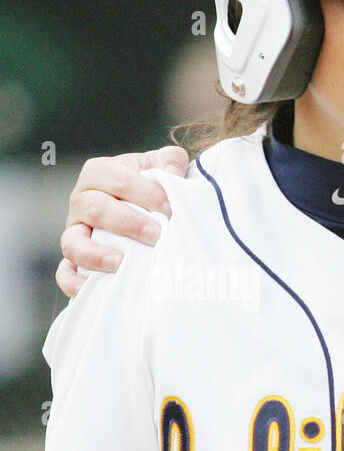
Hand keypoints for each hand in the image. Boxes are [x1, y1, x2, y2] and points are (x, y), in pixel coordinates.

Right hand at [57, 146, 188, 297]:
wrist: (145, 212)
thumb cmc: (152, 188)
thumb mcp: (160, 167)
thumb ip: (168, 161)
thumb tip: (171, 170)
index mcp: (100, 173)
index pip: (115, 178)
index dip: (144, 192)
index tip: (170, 208)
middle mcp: (82, 201)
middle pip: (94, 208)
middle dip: (127, 222)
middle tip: (157, 235)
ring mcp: (75, 231)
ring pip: (72, 241)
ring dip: (96, 253)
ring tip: (122, 261)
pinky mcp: (75, 258)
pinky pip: (65, 272)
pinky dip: (73, 281)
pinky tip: (89, 289)